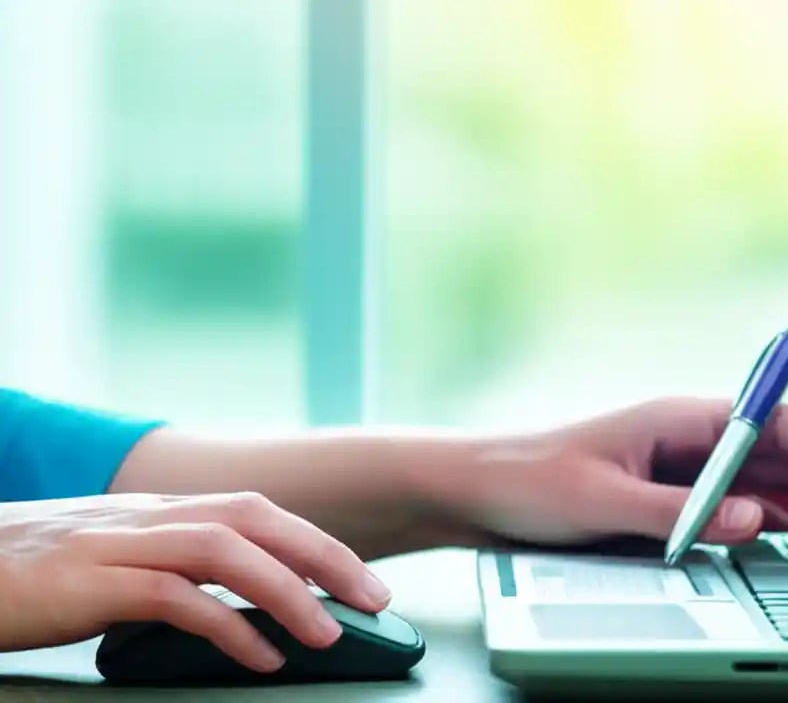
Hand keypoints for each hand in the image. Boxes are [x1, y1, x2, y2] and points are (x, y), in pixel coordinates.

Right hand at [0, 492, 391, 671]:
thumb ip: (168, 568)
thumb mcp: (109, 560)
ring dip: (286, 590)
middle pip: (254, 517)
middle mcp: (144, 517)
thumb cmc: (27, 576)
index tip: (361, 577)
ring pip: (223, 550)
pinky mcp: (86, 584)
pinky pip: (173, 599)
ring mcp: (115, 545)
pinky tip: (259, 657)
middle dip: (324, 555)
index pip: (254, 509)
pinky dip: (226, 627)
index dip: (314, 539)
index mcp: (155, 511)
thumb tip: (235, 602)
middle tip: (374, 599)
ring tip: (328, 633)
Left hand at [452, 397, 787, 554]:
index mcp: (681, 420)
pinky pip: (756, 514)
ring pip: (785, 490)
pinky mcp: (686, 506)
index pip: (773, 428)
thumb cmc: (531, 480)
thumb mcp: (600, 501)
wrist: (484, 492)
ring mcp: (696, 475)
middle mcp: (698, 442)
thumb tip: (756, 520)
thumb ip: (678, 513)